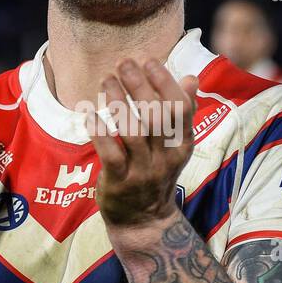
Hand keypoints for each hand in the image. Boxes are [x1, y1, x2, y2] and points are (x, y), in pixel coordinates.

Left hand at [88, 58, 196, 229]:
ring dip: (119, 102)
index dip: (165, 82)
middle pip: (156, 116)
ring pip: (133, 131)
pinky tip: (90, 114)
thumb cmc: (157, 173)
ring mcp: (143, 171)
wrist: (144, 221)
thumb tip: (192, 78)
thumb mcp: (176, 146)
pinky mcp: (120, 181)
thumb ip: (183, 113)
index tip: (149, 61)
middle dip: (140, 85)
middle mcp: (166, 158)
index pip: (180, 109)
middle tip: (124, 63)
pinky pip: (111, 154)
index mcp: (183, 145)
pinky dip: (101, 132)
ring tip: (107, 80)